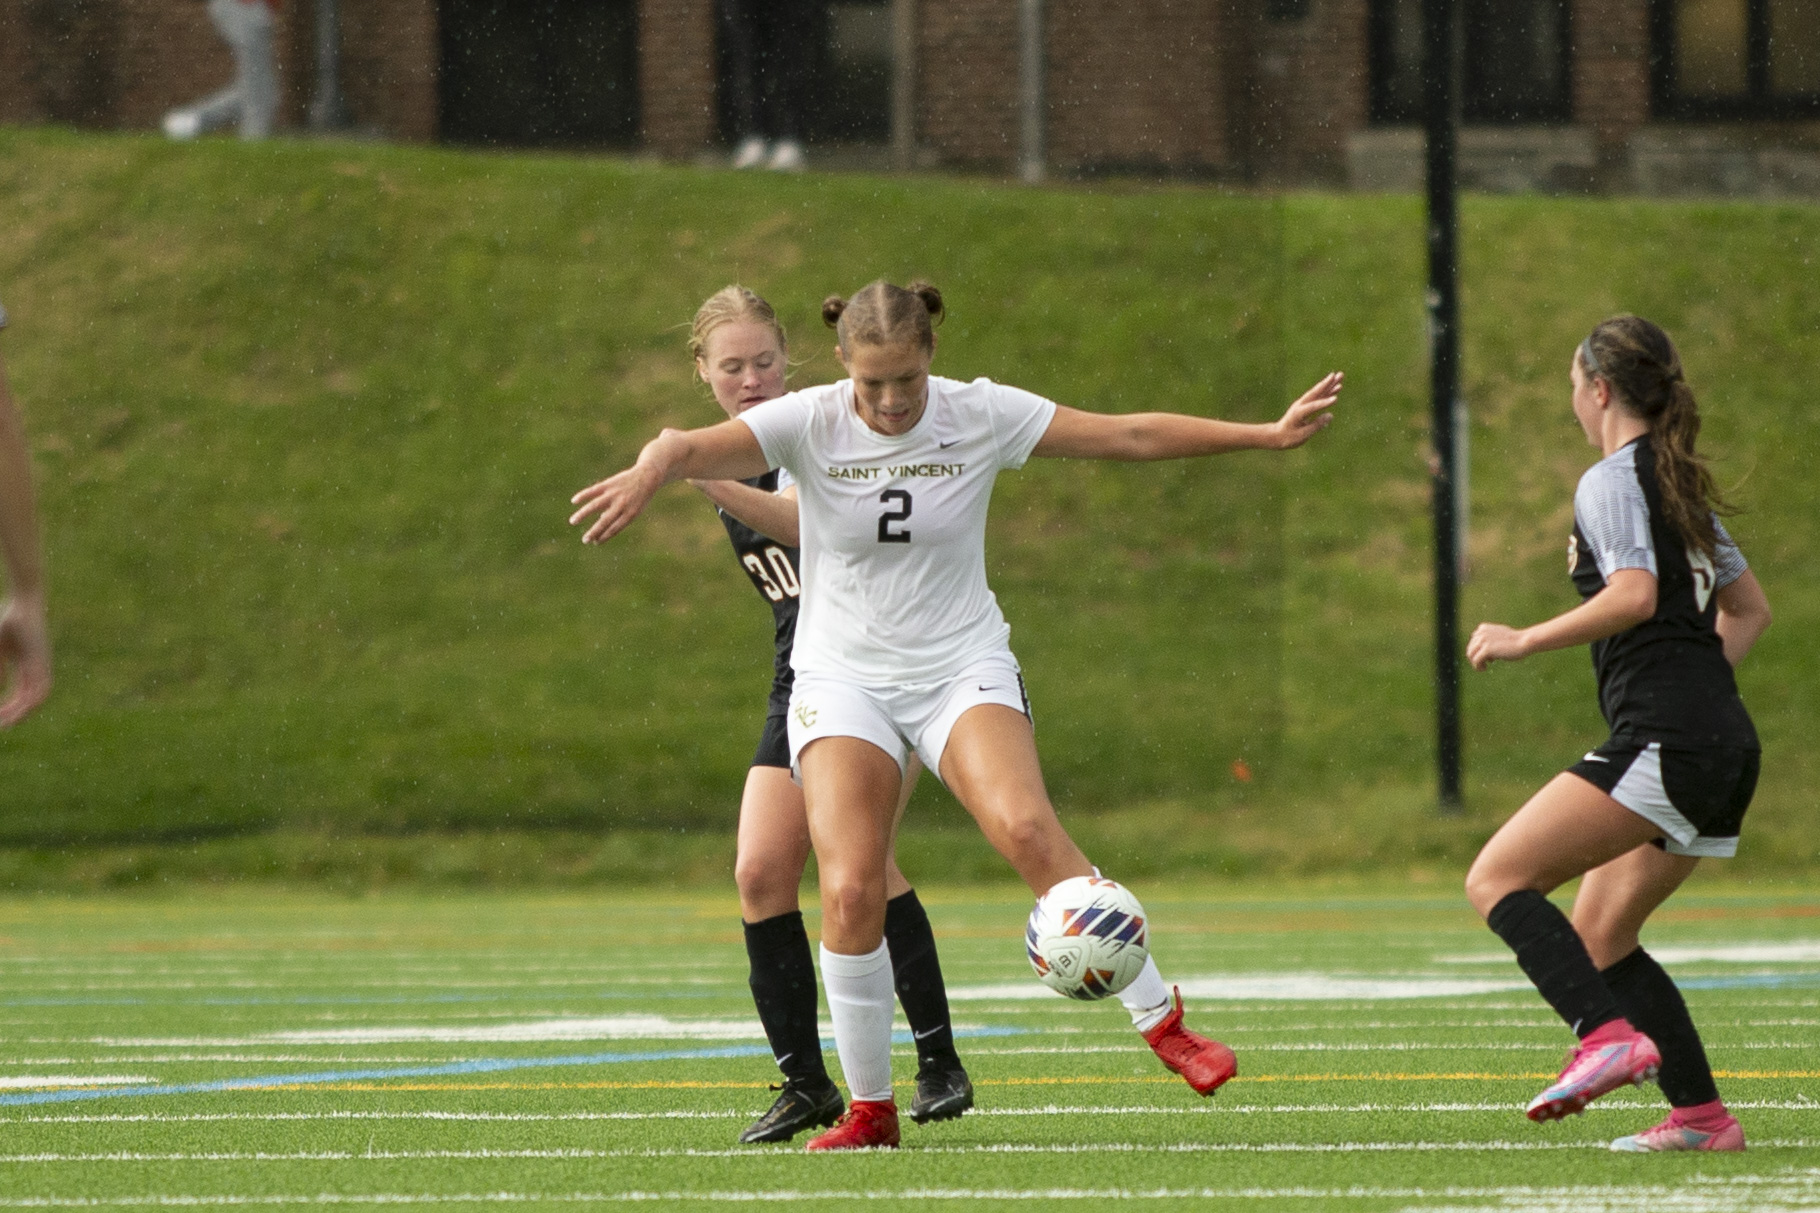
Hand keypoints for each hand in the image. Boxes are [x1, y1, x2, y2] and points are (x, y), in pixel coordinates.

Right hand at [0, 593, 50, 726]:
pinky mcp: (44, 663)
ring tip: (6, 723)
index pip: (20, 695)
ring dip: (22, 712)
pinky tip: (17, 709)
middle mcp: (38, 671)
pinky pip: (41, 687)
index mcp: (27, 668)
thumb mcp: (0, 651)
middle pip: (30, 701)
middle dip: (15, 715)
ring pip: (37, 698)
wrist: (24, 606)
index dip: (9, 708)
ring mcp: (43, 667)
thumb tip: (0, 687)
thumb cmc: (9, 624)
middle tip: (1, 726)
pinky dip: (30, 701)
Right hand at [569, 462, 662, 544]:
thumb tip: (601, 520)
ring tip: (572, 521)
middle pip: (604, 521)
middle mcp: (621, 505)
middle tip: (584, 540)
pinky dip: (583, 495)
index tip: (595, 542)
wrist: (648, 477)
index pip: (615, 529)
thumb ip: (620, 516)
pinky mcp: (609, 484)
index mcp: (630, 514)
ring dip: (582, 514)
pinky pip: (593, 490)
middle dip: (594, 532)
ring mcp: (614, 494)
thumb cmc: (640, 497)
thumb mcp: (635, 510)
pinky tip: (574, 501)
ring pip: (595, 505)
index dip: (604, 536)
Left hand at [1271, 372, 1342, 449]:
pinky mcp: (1307, 405)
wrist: (1277, 435)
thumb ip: (1316, 425)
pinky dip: (1327, 391)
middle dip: (1328, 383)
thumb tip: (1330, 415)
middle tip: (1339, 374)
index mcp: (1298, 413)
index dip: (1324, 403)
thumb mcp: (1303, 435)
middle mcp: (1301, 405)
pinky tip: (1336, 387)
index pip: (1313, 407)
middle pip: (1316, 392)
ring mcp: (1303, 404)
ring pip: (1318, 392)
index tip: (1336, 399)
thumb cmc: (1289, 437)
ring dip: (1329, 384)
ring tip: (1340, 376)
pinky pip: (1319, 396)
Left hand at [1467, 622, 1528, 670]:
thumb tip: (1482, 649)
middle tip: (1485, 663)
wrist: (1524, 642)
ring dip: (1475, 663)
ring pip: (1471, 655)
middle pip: (1470, 649)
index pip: (1472, 641)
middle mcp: (1481, 633)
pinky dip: (1478, 667)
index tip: (1488, 656)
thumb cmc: (1515, 641)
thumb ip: (1489, 638)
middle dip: (1476, 657)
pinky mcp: (1487, 650)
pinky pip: (1476, 661)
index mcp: (1483, 628)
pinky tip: (1484, 669)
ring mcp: (1483, 640)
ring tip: (1483, 667)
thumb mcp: (1500, 635)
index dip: (1478, 650)